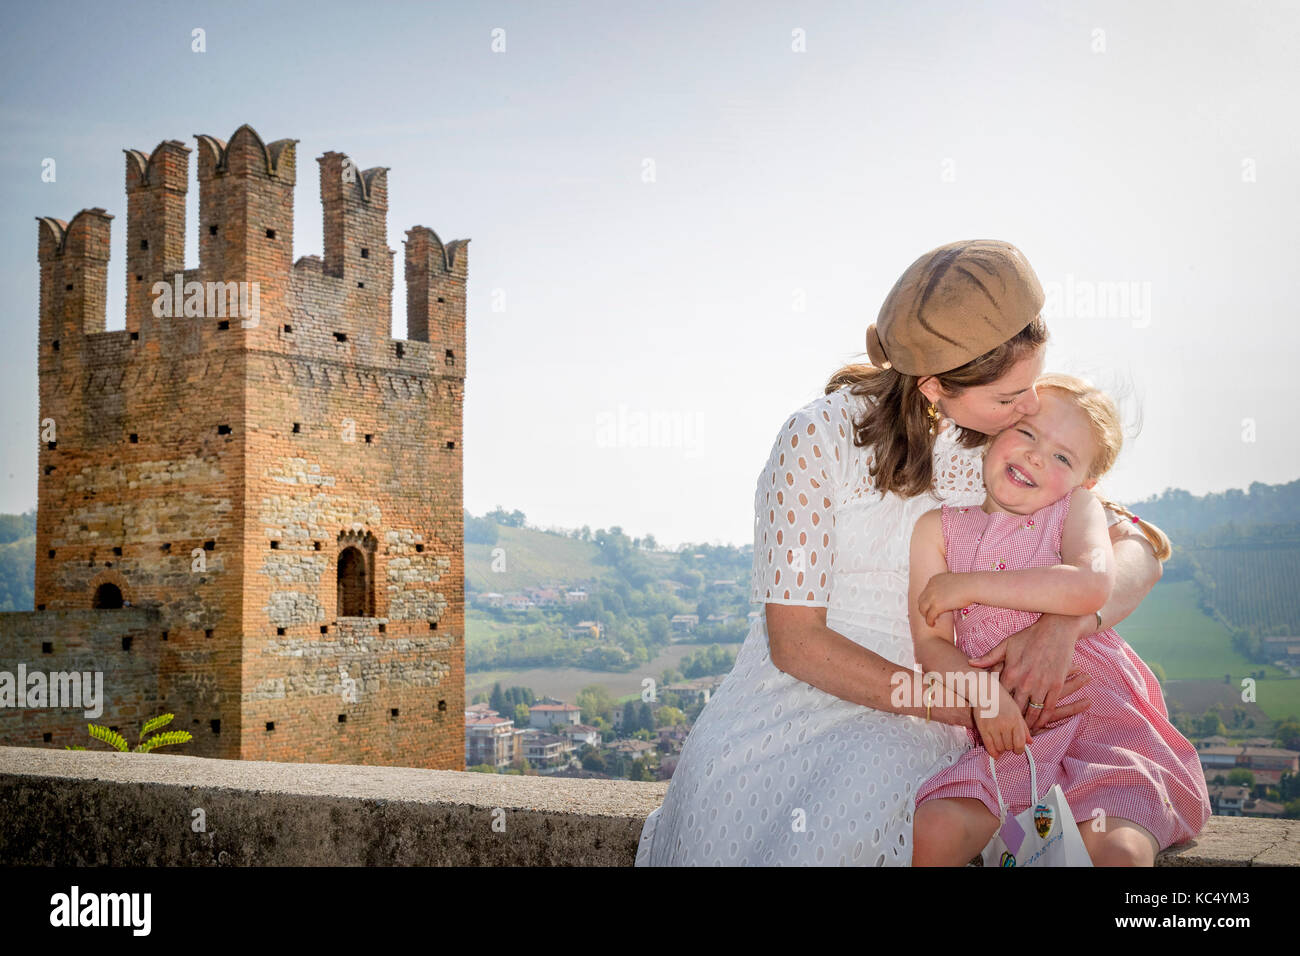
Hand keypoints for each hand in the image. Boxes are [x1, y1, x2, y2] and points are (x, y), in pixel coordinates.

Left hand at [918, 571, 970, 627]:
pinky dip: (929, 621)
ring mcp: (932, 596)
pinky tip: (932, 624)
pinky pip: (929, 616)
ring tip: (930, 620)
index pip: (925, 591)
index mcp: (934, 580)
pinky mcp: (936, 605)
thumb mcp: (953, 582)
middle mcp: (930, 587)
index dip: (927, 600)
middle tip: (928, 614)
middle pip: (921, 600)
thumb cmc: (968, 584)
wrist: (971, 586)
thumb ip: (948, 587)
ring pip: (922, 608)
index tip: (930, 606)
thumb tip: (952, 592)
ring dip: (925, 615)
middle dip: (924, 608)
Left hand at [967, 613, 1092, 731]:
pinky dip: (1043, 719)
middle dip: (1009, 723)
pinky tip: (1039, 725)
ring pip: (1032, 713)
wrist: (1057, 629)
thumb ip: (989, 657)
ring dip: (1026, 726)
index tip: (989, 720)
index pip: (999, 698)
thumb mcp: (1006, 644)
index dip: (994, 710)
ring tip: (1020, 735)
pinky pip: (1049, 708)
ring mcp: (1041, 685)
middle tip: (1004, 734)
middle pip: (1014, 709)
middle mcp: (1025, 682)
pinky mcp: (1056, 686)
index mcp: (1011, 672)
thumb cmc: (1030, 636)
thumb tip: (970, 663)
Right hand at [973, 684, 1031, 758]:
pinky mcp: (982, 728)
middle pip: (1009, 746)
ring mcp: (993, 727)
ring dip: (1001, 749)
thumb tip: (1030, 742)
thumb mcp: (1016, 711)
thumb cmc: (1002, 699)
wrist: (984, 690)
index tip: (1018, 749)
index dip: (1020, 749)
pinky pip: (989, 746)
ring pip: (1000, 748)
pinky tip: (995, 753)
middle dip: (1009, 747)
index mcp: (1015, 720)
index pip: (1020, 743)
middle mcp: (1005, 725)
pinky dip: (993, 752)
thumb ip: (1023, 728)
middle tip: (1007, 743)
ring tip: (1001, 744)